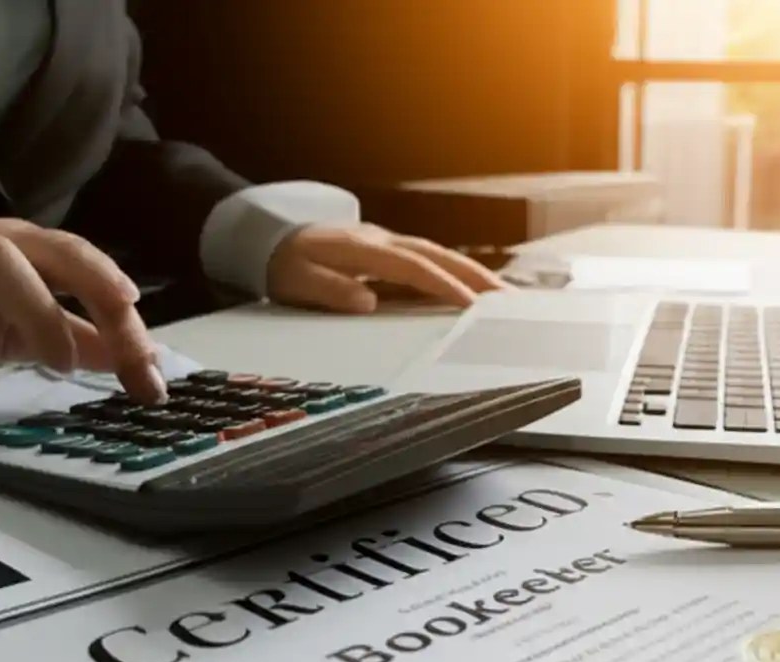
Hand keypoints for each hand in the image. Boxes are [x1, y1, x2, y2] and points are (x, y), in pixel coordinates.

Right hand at [0, 218, 166, 402]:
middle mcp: (2, 242)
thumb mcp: (32, 328)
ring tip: (61, 360)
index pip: (90, 268)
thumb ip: (83, 340)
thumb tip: (141, 363)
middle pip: (59, 250)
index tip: (150, 360)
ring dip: (38, 310)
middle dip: (99, 288)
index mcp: (37, 248)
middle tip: (126, 340)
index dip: (123, 310)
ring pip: (1, 262)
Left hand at [265, 224, 506, 312]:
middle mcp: (383, 242)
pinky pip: (430, 261)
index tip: (471, 305)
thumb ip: (330, 290)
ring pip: (439, 256)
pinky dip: (456, 273)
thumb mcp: (295, 281)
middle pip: (438, 256)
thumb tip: (369, 302)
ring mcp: (389, 244)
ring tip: (504, 297)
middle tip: (509, 299)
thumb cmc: (284, 264)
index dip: (443, 285)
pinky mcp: (390, 251)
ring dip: (473, 274)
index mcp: (363, 250)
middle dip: (476, 277)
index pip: (412, 268)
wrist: (270, 238)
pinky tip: (475, 290)